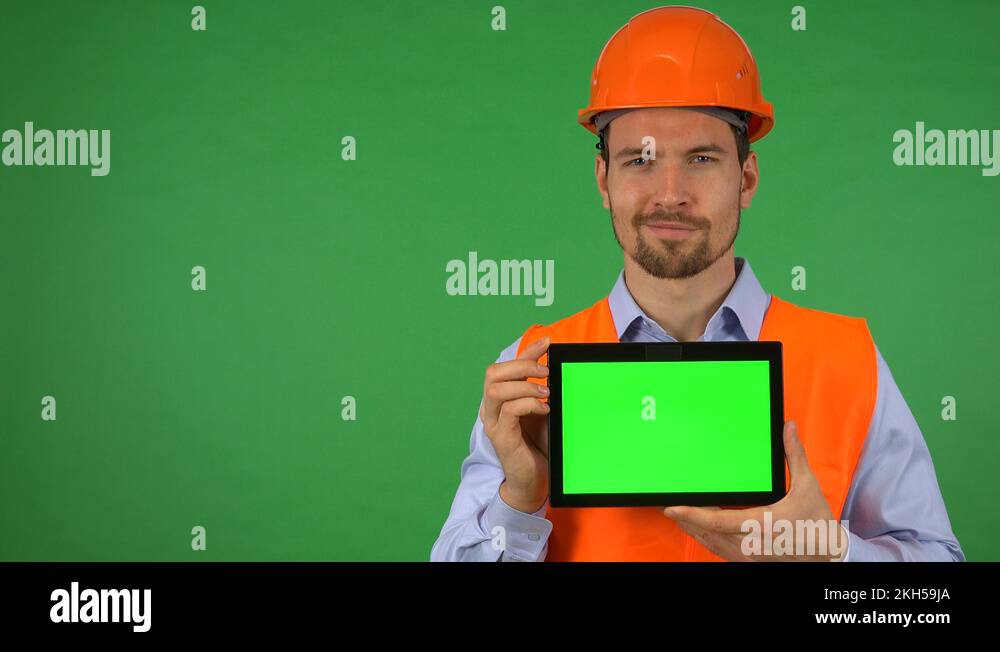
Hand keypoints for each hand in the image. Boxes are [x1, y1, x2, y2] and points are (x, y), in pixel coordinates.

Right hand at [480, 336, 550, 513]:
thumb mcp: (542, 410)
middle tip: (545, 372)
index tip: (547, 341)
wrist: (534, 479)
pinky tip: (544, 409)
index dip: (526, 351)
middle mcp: (491, 408)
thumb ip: (542, 390)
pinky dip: (529, 404)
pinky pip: (509, 411)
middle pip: (494, 373)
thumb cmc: (538, 444)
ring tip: (545, 393)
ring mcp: (494, 422)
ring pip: (496, 389)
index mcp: (500, 398)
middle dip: (521, 365)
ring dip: (524, 385)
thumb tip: (555, 366)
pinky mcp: (501, 437)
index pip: (507, 366)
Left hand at [662, 420, 847, 560]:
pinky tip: (698, 529)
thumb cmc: (818, 525)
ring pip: (710, 543)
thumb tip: (788, 428)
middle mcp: (751, 544)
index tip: (673, 507)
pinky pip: (719, 551)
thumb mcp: (808, 487)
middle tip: (667, 504)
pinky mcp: (749, 561)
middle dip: (685, 518)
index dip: (693, 514)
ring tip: (677, 514)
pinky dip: (705, 539)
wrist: (828, 558)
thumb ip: (794, 456)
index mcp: (761, 524)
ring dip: (693, 529)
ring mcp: (748, 556)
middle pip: (707, 532)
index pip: (718, 520)